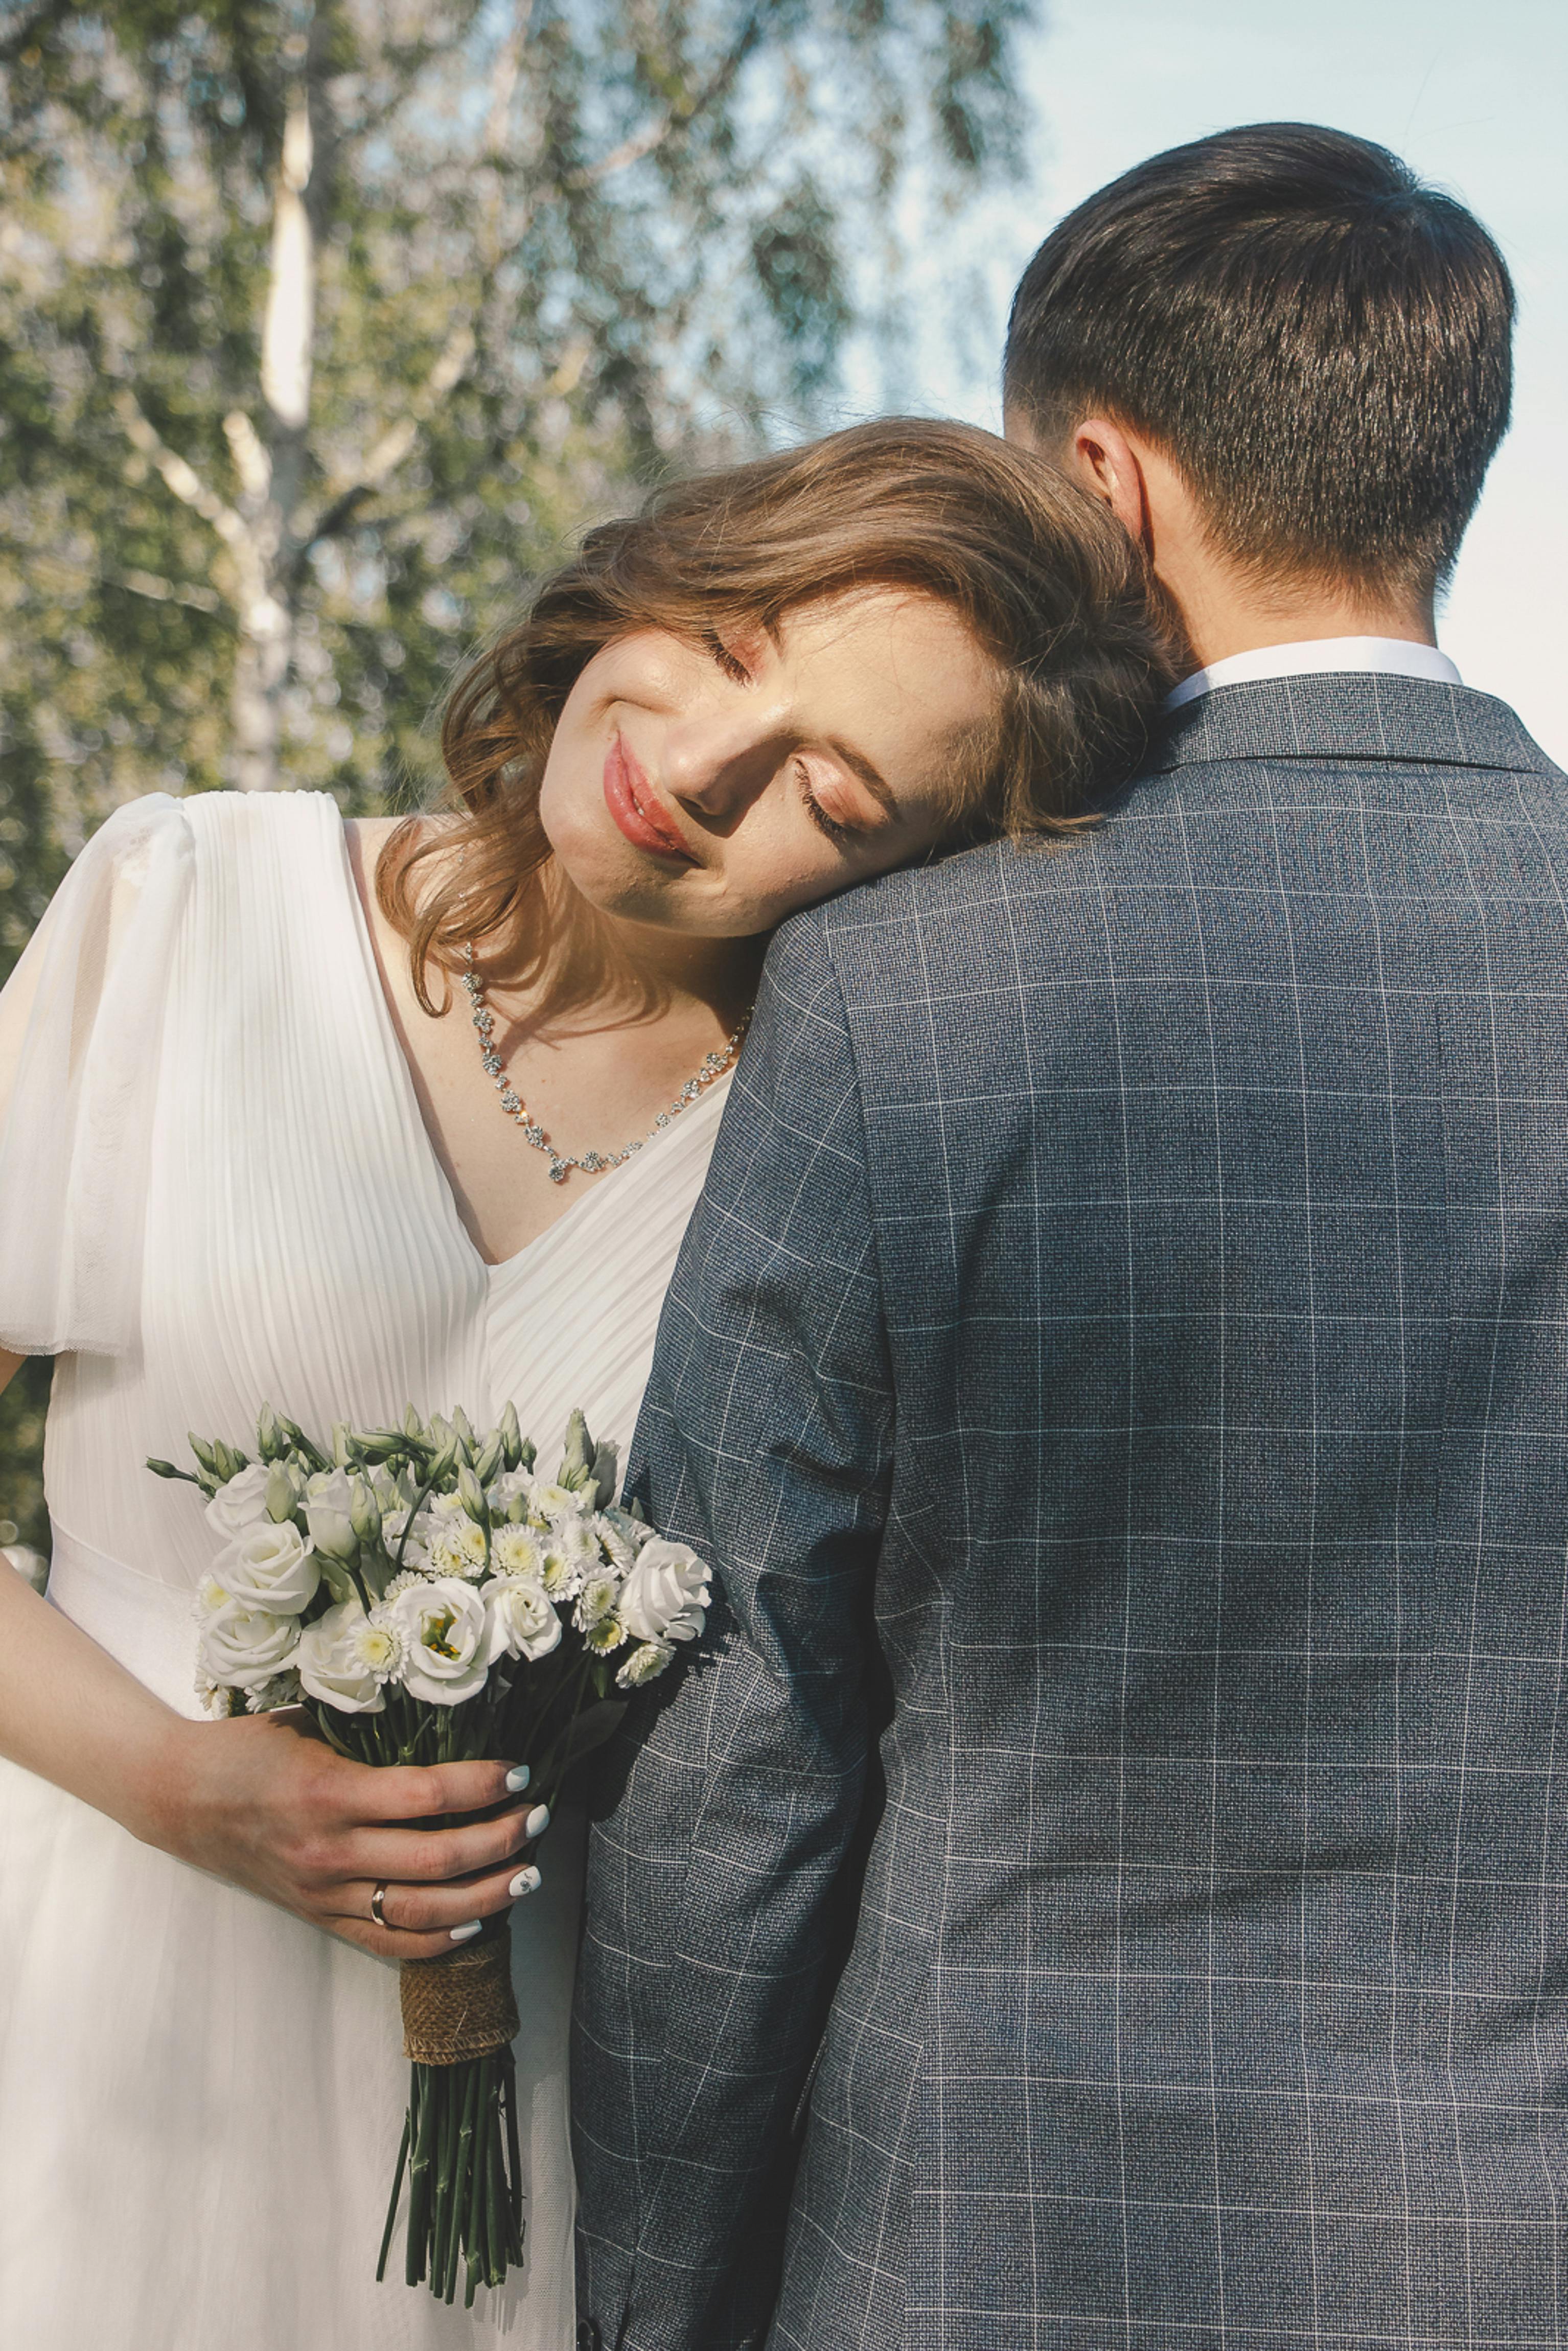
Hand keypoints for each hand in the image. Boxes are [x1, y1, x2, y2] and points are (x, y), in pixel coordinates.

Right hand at [141, 1707, 546, 1958]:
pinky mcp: (318, 1916)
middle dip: (501, 1840)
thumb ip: (371, 1728)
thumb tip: (450, 1714)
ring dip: (485, 1895)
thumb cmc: (248, 1746)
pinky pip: (386, 1942)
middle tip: (540, 1818)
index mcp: (329, 1791)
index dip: (482, 1786)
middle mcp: (329, 1850)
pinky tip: (476, 1922)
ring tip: (527, 1873)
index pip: (427, 1796)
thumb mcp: (308, 1721)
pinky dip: (437, 1940)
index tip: (520, 1773)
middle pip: (436, 1859)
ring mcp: (324, 1892)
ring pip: (421, 1911)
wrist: (178, 1795)